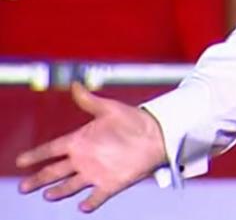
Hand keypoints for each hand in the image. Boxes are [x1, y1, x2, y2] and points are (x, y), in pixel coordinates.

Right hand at [16, 82, 166, 212]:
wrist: (158, 134)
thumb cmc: (134, 120)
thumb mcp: (109, 109)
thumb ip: (89, 100)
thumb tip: (74, 84)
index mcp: (80, 140)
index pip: (52, 149)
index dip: (36, 155)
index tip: (21, 160)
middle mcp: (84, 159)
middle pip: (55, 171)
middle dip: (39, 179)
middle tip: (24, 186)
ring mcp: (96, 172)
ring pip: (71, 186)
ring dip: (59, 191)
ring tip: (48, 195)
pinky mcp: (112, 183)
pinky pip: (97, 196)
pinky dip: (90, 203)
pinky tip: (82, 206)